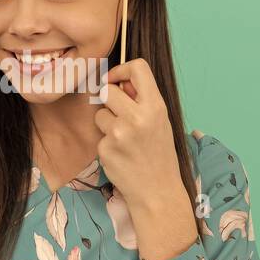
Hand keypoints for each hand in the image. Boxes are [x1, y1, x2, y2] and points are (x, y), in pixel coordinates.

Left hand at [93, 59, 180, 207]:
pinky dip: (107, 143)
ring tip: (125, 140)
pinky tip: (121, 155)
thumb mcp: (160, 122)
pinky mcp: (105, 149)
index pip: (137, 67)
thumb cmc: (160, 155)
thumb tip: (118, 81)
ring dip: (107, 124)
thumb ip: (142, 100)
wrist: (157, 191)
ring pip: (99, 114)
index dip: (122, 69)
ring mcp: (119, 134)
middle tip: (120, 115)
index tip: (116, 80)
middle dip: (109, 99)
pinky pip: (98, 136)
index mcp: (155, 107)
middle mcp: (137, 117)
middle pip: (107, 90)